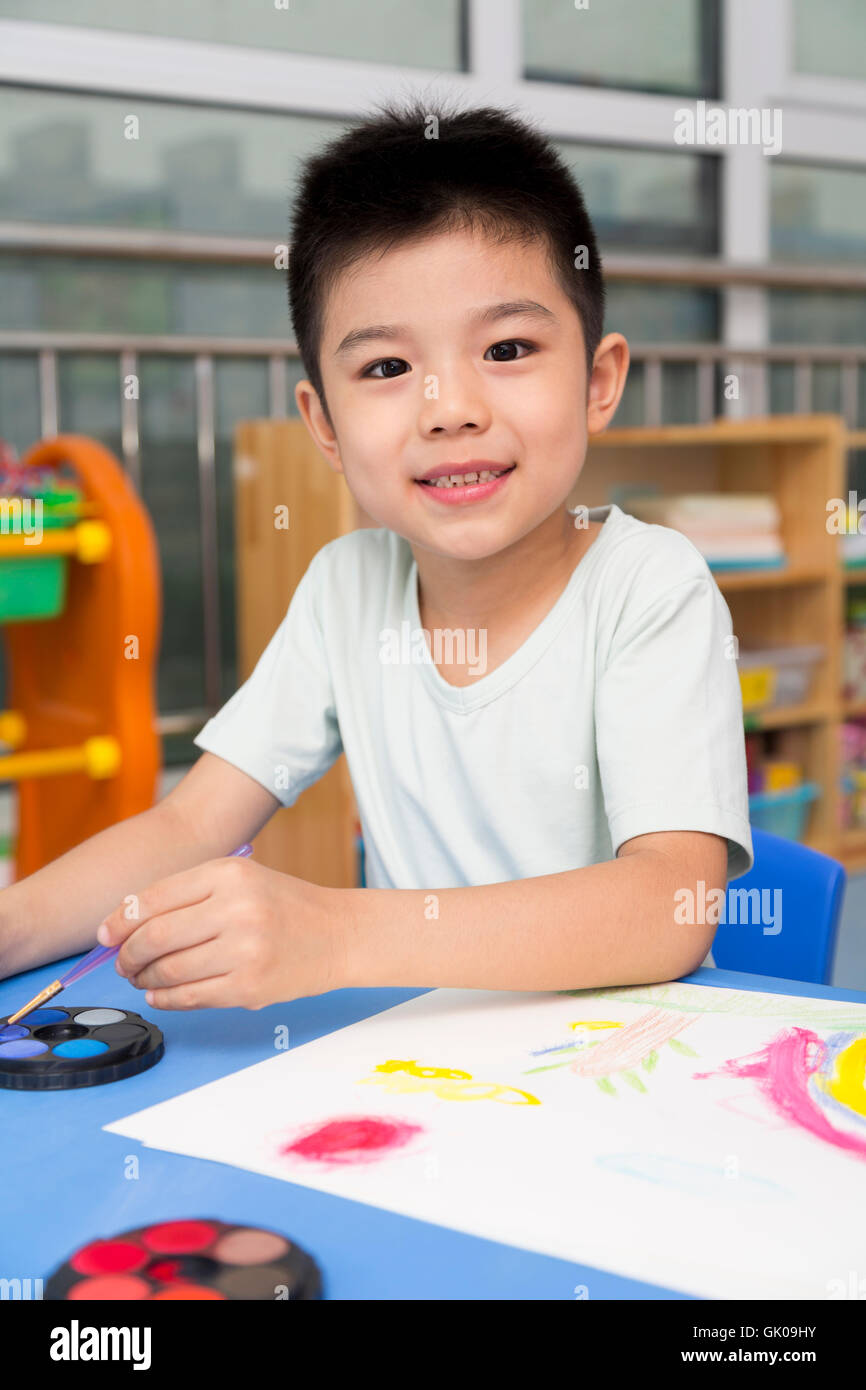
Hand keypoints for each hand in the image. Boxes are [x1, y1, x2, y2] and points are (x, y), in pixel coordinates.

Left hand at [96, 856, 347, 1009]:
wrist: (338, 934)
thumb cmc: (283, 905)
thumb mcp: (239, 879)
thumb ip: (187, 894)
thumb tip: (123, 923)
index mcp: (229, 873)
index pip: (154, 898)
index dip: (120, 920)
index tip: (105, 935)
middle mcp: (236, 909)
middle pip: (155, 937)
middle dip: (128, 954)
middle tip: (122, 962)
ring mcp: (245, 950)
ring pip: (168, 971)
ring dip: (143, 979)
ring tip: (141, 977)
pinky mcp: (249, 987)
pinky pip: (190, 997)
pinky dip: (165, 998)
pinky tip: (160, 992)